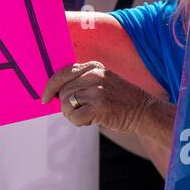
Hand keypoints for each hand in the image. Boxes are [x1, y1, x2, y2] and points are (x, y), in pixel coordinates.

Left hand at [41, 61, 159, 134]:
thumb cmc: (119, 99)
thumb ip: (81, 82)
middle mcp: (94, 76)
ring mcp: (97, 91)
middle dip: (64, 105)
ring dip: (71, 115)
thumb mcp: (102, 81)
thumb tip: (53, 94)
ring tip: (84, 117)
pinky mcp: (100, 107)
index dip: (50, 87)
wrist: (144, 110)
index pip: (62, 73)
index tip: (45, 98)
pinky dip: (78, 122)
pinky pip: (75, 116)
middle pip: (63, 91)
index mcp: (93, 67)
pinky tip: (89, 121)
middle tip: (75, 112)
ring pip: (66, 104)